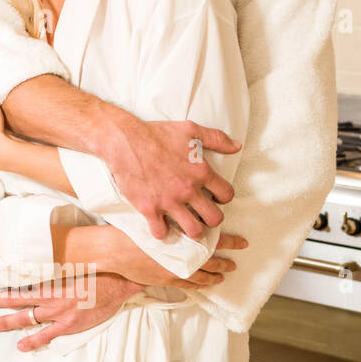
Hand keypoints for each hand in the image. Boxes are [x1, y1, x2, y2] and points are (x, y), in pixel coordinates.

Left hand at [0, 274, 140, 351]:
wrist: (117, 284)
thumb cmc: (97, 273)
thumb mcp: (74, 266)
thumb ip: (56, 267)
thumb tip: (42, 260)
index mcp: (52, 282)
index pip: (23, 285)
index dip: (7, 287)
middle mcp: (52, 298)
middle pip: (20, 301)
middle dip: (1, 302)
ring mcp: (59, 313)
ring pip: (28, 319)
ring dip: (9, 322)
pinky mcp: (69, 325)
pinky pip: (46, 335)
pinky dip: (33, 341)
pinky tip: (21, 345)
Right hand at [93, 226, 247, 288]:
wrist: (114, 249)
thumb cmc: (132, 230)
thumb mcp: (156, 218)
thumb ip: (174, 219)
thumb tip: (187, 213)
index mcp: (183, 238)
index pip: (215, 239)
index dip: (230, 241)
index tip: (243, 242)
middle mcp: (184, 256)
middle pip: (214, 259)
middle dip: (227, 260)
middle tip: (236, 260)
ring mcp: (177, 270)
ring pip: (205, 275)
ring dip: (217, 274)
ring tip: (225, 273)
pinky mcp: (168, 280)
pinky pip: (191, 284)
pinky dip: (202, 284)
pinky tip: (207, 283)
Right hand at [103, 115, 241, 239]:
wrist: (123, 141)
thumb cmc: (156, 133)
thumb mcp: (190, 130)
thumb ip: (217, 138)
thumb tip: (237, 146)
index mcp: (201, 172)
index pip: (226, 195)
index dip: (223, 197)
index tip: (214, 196)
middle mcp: (188, 190)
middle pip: (214, 218)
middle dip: (211, 219)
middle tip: (202, 214)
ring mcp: (169, 201)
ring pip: (193, 230)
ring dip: (193, 230)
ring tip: (187, 225)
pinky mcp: (149, 208)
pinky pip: (161, 232)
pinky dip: (162, 232)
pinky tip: (160, 225)